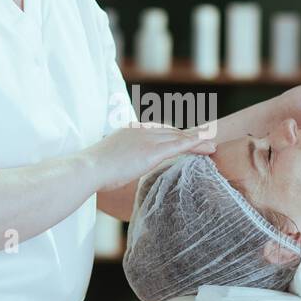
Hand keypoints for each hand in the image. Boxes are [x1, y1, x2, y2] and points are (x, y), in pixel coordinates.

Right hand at [88, 121, 216, 192]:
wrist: (88, 168)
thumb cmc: (92, 170)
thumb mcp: (107, 160)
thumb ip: (118, 161)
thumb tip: (118, 171)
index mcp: (130, 130)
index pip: (157, 130)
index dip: (173, 134)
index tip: (183, 138)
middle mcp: (141, 130)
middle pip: (171, 132)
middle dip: (188, 136)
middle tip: (204, 138)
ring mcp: (148, 139)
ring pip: (179, 137)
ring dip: (198, 140)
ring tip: (212, 144)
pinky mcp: (153, 151)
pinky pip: (180, 145)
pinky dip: (196, 144)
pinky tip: (207, 146)